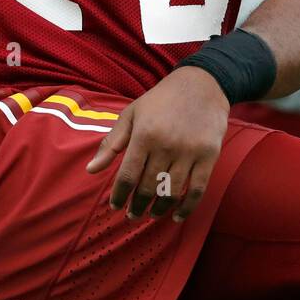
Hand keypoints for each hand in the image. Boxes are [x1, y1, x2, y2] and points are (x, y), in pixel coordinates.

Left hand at [86, 67, 229, 221]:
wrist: (202, 84)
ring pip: (171, 192)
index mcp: (144, 135)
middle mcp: (166, 145)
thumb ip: (111, 143)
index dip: (119, 195)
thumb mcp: (131, 114)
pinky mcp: (209, 156)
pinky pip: (197, 189)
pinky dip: (187, 207)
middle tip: (132, 215)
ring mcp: (189, 152)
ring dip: (159, 209)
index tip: (115, 206)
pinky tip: (177, 215)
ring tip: (151, 214)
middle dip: (137, 206)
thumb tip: (90, 170)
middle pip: (147, 187)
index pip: (127, 175)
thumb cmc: (161, 99)